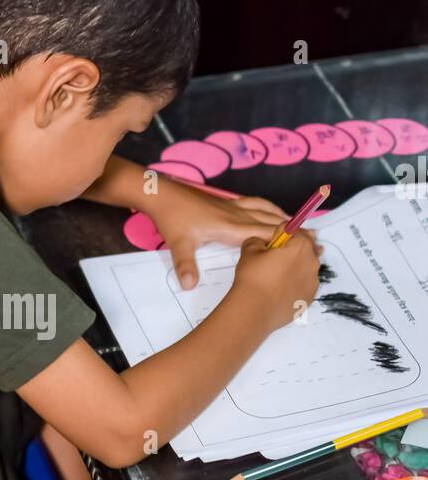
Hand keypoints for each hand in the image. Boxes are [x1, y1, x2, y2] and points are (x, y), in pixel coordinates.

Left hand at [149, 178, 293, 289]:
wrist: (164, 195)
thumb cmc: (172, 219)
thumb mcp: (177, 244)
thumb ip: (185, 265)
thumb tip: (188, 285)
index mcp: (229, 227)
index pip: (265, 234)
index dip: (287, 240)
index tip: (306, 246)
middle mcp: (237, 215)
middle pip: (272, 223)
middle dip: (294, 232)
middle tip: (316, 242)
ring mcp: (233, 207)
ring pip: (267, 211)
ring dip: (285, 220)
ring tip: (303, 229)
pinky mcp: (228, 203)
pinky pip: (257, 204)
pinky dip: (270, 209)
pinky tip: (275, 212)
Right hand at [233, 231, 320, 330]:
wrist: (254, 310)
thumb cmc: (253, 277)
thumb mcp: (250, 249)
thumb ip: (259, 240)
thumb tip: (263, 244)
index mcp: (301, 246)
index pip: (296, 231)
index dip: (281, 234)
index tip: (272, 242)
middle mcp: (312, 262)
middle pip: (304, 249)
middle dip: (291, 251)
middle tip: (272, 260)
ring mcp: (313, 282)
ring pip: (304, 268)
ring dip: (294, 268)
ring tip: (274, 278)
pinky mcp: (309, 298)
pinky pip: (303, 285)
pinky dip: (294, 285)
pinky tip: (279, 290)